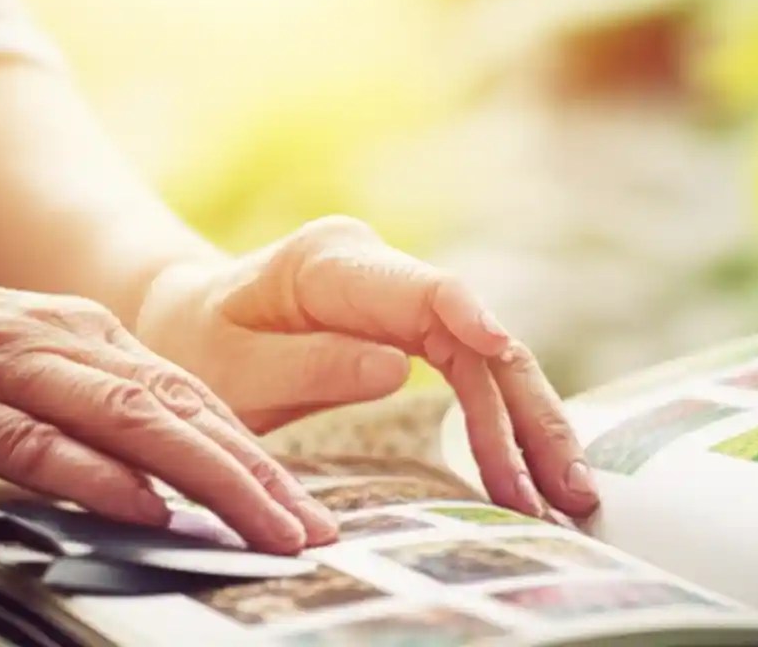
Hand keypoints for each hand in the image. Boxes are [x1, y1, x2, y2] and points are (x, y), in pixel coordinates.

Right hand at [0, 268, 335, 554]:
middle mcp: (74, 347)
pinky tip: (146, 509)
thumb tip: (167, 481)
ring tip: (263, 529)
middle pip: (184, 413)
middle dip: (257, 476)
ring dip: (209, 478)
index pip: (198, 403)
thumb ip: (99, 412)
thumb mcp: (40, 366)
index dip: (261, 459)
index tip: (308, 512)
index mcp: (100, 339)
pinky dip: (97, 477)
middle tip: (311, 531)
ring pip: (133, 423)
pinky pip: (38, 445)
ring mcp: (18, 370)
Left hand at [135, 216, 599, 519]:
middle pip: (475, 332)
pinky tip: (533, 469)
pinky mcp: (414, 325)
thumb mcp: (230, 366)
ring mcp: (403, 295)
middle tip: (562, 485)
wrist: (191, 322)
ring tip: (566, 496)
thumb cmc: (201, 345)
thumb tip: (397, 368)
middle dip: (524, 407)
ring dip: (529, 425)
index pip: (419, 287)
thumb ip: (305, 365)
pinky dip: (505, 422)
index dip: (466, 314)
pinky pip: (474, 371)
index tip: (500, 347)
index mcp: (329, 262)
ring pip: (489, 357)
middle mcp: (381, 268)